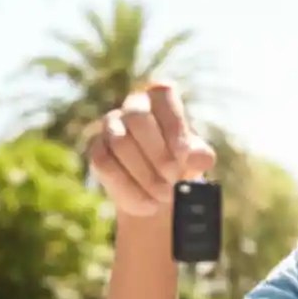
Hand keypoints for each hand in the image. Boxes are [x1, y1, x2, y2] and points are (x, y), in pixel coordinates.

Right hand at [87, 83, 216, 216]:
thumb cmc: (181, 166)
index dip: (172, 123)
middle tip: (174, 179)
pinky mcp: (97, 150)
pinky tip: (148, 205)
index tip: (183, 154)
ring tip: (164, 196)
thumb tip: (200, 158)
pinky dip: (129, 189)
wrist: (158, 193)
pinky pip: (105, 165)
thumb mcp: (196, 161)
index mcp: (160, 99)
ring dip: (144, 174)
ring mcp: (111, 126)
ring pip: (119, 143)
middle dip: (158, 153)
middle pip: (137, 117)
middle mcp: (133, 106)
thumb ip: (200, 156)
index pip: (162, 93)